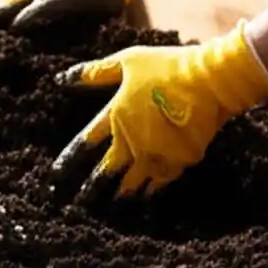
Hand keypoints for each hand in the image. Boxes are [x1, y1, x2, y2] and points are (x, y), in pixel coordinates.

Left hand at [52, 21, 267, 198]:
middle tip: (79, 203)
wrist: (210, 81)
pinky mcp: (179, 162)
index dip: (70, 160)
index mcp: (117, 115)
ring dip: (121, 195)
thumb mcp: (128, 62)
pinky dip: (151, 191)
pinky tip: (147, 198)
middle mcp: (132, 140)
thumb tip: (62, 79)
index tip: (56, 176)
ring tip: (113, 206)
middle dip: (91, 188)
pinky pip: (160, 183)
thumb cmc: (168, 67)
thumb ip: (96, 73)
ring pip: (132, 182)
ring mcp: (155, 154)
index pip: (86, 142)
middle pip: (106, 170)